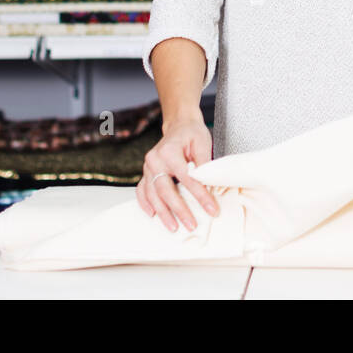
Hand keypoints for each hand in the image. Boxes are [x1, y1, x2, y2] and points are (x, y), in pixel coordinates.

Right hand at [136, 116, 218, 232]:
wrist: (179, 125)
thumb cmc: (192, 133)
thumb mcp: (203, 144)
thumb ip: (204, 164)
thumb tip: (209, 185)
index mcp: (169, 151)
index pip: (186, 178)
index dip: (199, 195)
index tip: (211, 208)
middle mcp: (155, 159)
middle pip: (165, 190)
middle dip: (179, 210)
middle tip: (191, 224)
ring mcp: (148, 167)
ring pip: (153, 194)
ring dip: (163, 212)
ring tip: (173, 227)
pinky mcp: (146, 172)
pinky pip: (142, 190)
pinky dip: (145, 203)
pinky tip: (152, 214)